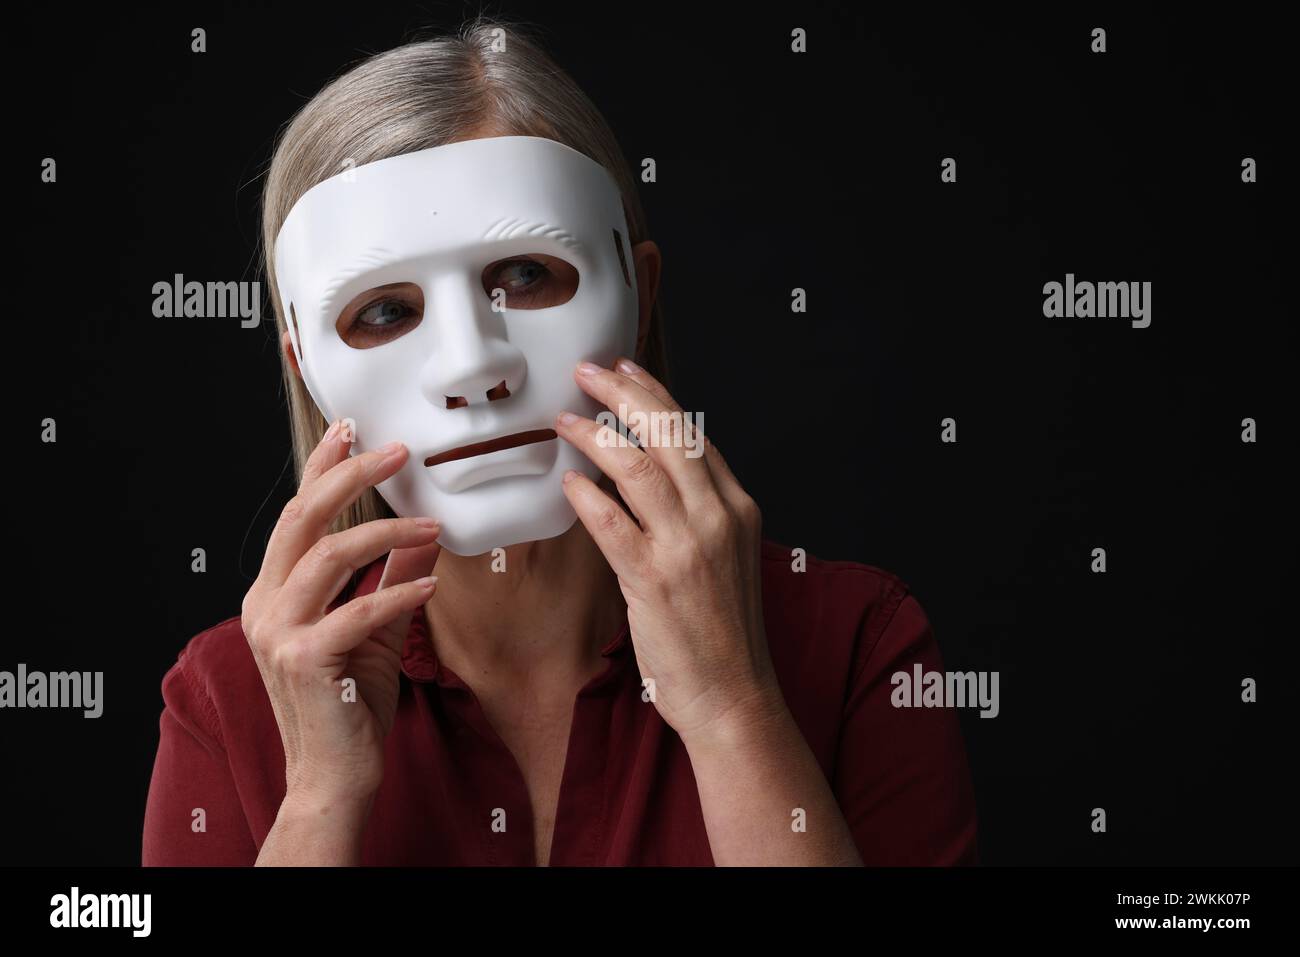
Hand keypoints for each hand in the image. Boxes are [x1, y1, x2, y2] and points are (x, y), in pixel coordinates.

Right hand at [241, 421, 441, 806]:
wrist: (334, 775)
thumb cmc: (348, 701)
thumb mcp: (374, 626)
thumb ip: (391, 576)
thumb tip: (425, 528)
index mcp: (273, 591)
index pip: (297, 515)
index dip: (322, 468)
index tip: (351, 430)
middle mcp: (265, 604)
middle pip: (303, 519)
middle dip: (350, 476)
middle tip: (396, 451)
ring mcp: (279, 631)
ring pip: (330, 554)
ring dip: (388, 532)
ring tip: (432, 523)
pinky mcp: (305, 659)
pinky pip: (359, 609)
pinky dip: (400, 591)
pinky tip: (432, 581)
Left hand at [555, 358, 784, 745]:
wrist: (733, 695)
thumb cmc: (722, 630)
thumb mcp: (724, 556)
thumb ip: (694, 511)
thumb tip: (645, 471)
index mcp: (737, 508)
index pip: (694, 432)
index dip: (655, 394)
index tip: (624, 370)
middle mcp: (718, 517)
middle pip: (668, 434)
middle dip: (623, 393)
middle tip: (587, 371)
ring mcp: (688, 547)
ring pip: (638, 467)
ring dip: (595, 434)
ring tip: (564, 418)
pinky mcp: (656, 580)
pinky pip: (612, 522)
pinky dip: (586, 495)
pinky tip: (566, 481)